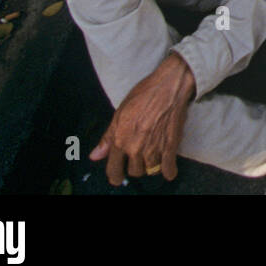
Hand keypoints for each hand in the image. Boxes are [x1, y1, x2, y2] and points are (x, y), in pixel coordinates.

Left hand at [90, 53, 195, 184]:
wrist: (168, 86)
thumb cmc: (144, 95)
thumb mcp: (119, 113)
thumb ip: (107, 138)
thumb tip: (95, 155)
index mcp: (120, 140)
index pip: (113, 169)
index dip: (115, 176)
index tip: (116, 178)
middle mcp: (135, 148)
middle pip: (134, 172)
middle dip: (135, 166)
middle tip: (138, 157)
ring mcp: (154, 149)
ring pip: (150, 171)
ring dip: (151, 167)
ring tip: (153, 157)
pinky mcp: (170, 147)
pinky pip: (168, 169)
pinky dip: (168, 171)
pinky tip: (167, 168)